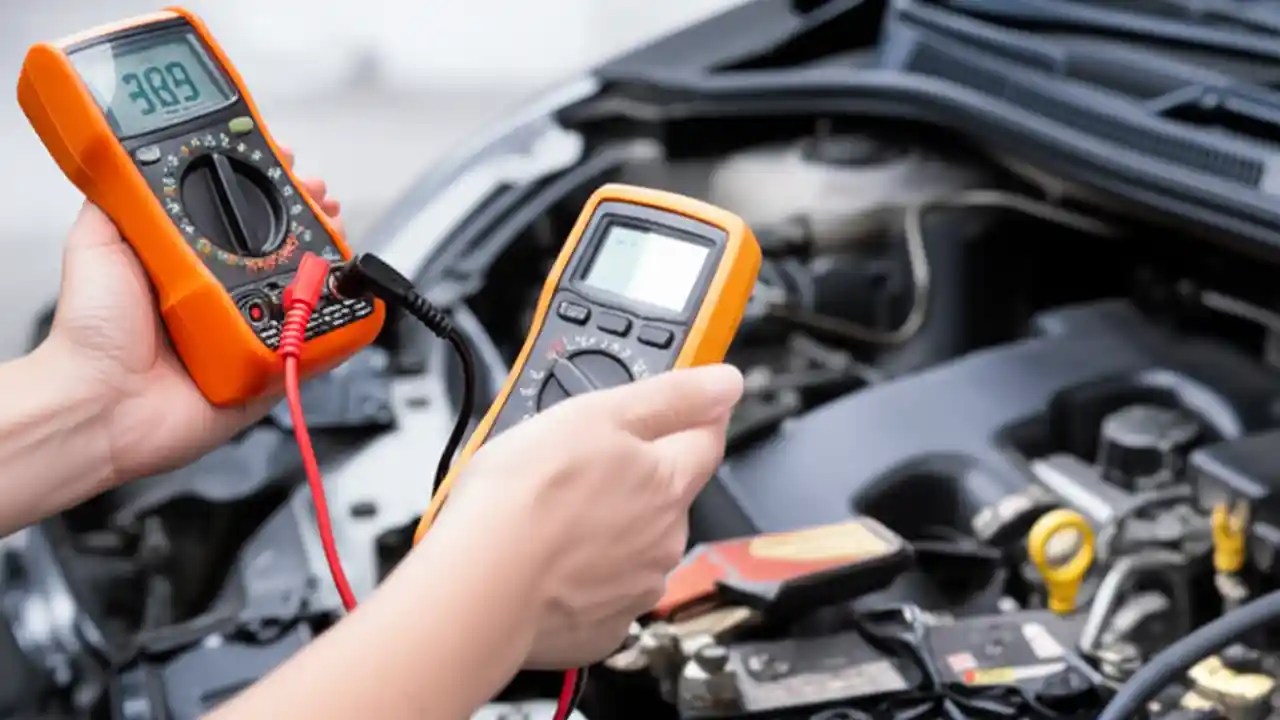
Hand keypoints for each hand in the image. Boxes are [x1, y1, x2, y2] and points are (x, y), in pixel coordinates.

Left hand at [43, 149, 341, 484]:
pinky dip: (329, 326)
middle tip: (319, 198)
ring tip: (333, 235)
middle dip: (308, 216)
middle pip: (281, 247)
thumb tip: (130, 156)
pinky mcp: (265, 367)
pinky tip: (337, 297)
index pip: (238, 213)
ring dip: (326, 263)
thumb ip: (119, 198)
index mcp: (188, 261)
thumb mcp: (96, 242)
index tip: (282, 162)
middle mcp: (221, 293)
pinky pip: (308, 346)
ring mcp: (247, 330)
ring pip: (302, 291)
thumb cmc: (93, 333)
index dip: (263, 185)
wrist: (104, 401)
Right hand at [444, 364, 744, 668]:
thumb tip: (725, 383)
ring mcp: (635, 588)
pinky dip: (582, 575)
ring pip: (634, 543)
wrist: (479, 588)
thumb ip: (669, 397)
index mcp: (668, 484)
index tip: (678, 405)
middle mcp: (664, 540)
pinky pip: (602, 591)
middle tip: (577, 464)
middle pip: (666, 494)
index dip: (695, 414)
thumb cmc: (525, 499)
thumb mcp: (596, 414)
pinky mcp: (602, 628)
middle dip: (633, 476)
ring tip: (551, 515)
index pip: (707, 438)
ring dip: (607, 527)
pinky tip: (547, 560)